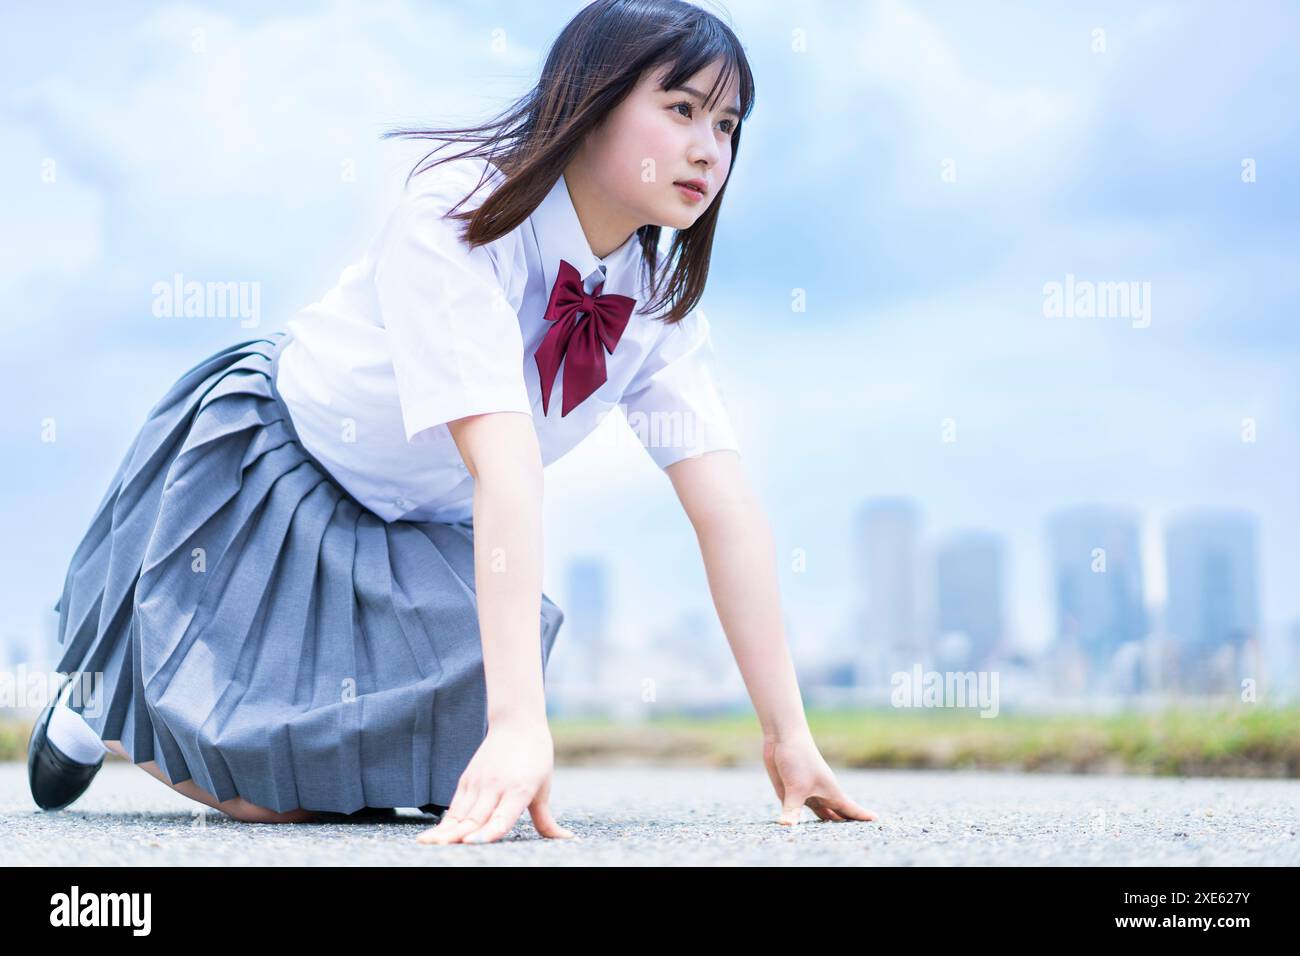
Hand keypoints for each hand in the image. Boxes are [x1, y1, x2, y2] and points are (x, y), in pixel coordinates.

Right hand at [416, 718, 574, 844]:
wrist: (517, 722)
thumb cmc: (535, 756)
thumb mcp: (544, 787)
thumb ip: (546, 820)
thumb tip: (566, 838)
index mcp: (519, 789)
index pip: (501, 816)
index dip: (488, 831)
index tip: (474, 842)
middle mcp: (496, 786)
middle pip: (475, 818)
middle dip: (458, 836)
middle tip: (443, 848)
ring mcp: (478, 782)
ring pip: (459, 813)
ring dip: (444, 830)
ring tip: (429, 843)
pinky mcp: (466, 779)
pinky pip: (455, 806)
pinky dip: (445, 822)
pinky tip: (434, 836)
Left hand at [762, 728, 878, 824]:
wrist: (783, 738)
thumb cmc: (799, 759)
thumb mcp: (795, 788)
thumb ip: (793, 810)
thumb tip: (786, 827)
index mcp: (831, 793)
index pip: (851, 809)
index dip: (863, 816)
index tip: (876, 820)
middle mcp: (820, 795)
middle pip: (836, 815)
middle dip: (844, 825)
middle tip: (853, 836)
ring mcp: (806, 793)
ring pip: (819, 813)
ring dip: (825, 824)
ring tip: (833, 835)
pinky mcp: (791, 792)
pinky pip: (799, 810)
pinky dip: (803, 819)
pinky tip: (803, 826)